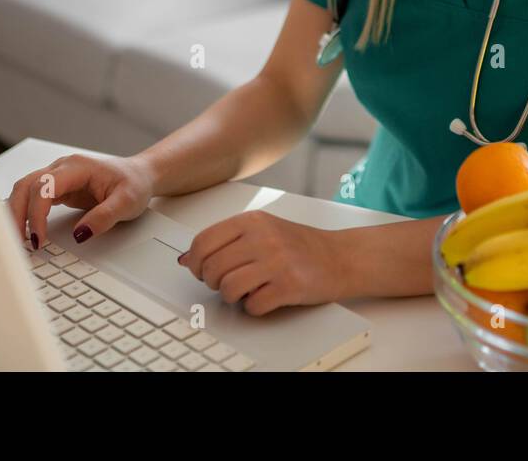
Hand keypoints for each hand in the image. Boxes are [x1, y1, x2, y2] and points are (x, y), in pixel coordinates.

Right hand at [7, 153, 155, 248]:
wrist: (140, 175)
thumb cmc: (134, 183)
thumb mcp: (127, 202)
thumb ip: (104, 218)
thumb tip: (79, 235)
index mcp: (77, 167)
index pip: (44, 187)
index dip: (36, 214)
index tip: (38, 239)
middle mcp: (62, 168)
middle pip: (25, 186)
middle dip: (16, 214)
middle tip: (16, 243)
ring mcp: (58, 177)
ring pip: (24, 190)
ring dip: (16, 214)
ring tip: (16, 240)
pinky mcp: (57, 188)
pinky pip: (32, 198)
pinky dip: (24, 213)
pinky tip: (23, 231)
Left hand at [177, 210, 345, 315]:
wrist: (340, 257)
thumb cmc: (300, 245)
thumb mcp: (262, 230)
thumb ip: (226, 240)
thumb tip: (187, 259)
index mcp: (252, 220)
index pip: (203, 242)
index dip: (196, 263)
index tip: (202, 270)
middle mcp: (263, 237)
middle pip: (212, 268)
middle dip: (215, 282)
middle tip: (228, 282)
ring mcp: (276, 261)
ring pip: (228, 289)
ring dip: (233, 297)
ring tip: (247, 291)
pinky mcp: (289, 285)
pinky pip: (252, 306)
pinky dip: (254, 308)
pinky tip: (265, 297)